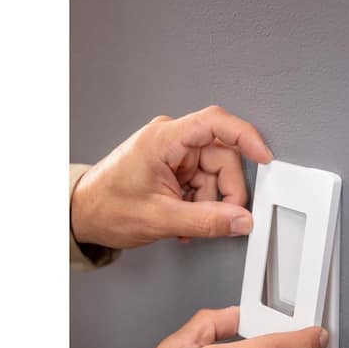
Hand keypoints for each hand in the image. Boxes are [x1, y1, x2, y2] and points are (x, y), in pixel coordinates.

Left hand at [71, 106, 272, 248]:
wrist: (83, 214)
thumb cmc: (106, 207)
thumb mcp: (161, 218)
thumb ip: (206, 221)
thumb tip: (241, 220)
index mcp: (164, 139)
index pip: (215, 124)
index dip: (246, 137)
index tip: (265, 157)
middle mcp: (171, 141)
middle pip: (222, 157)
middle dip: (226, 193)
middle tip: (221, 219)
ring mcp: (174, 155)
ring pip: (216, 175)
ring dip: (210, 204)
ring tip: (188, 223)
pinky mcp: (175, 169)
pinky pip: (204, 184)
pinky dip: (201, 205)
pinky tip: (185, 219)